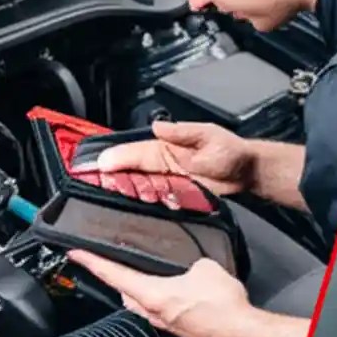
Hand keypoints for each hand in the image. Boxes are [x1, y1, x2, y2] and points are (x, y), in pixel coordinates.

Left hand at [66, 250, 251, 336]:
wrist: (240, 332)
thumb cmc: (222, 306)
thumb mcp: (205, 267)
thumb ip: (191, 261)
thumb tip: (191, 265)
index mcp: (152, 294)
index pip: (114, 275)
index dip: (93, 263)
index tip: (77, 254)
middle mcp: (153, 312)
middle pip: (123, 291)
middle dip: (114, 276)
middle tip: (108, 262)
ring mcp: (165, 323)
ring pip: (140, 303)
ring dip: (135, 288)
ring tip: (137, 273)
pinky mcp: (178, 328)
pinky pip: (158, 309)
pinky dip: (156, 297)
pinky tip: (169, 290)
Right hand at [86, 121, 254, 195]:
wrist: (247, 173)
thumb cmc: (231, 152)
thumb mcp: (208, 135)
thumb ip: (183, 132)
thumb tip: (157, 126)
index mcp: (166, 148)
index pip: (136, 152)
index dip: (118, 157)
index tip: (101, 163)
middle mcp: (162, 166)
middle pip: (131, 172)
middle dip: (109, 176)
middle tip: (89, 181)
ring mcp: (168, 184)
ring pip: (138, 188)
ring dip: (119, 191)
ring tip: (98, 195)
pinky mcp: (176, 200)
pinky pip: (153, 203)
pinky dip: (138, 206)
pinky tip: (124, 210)